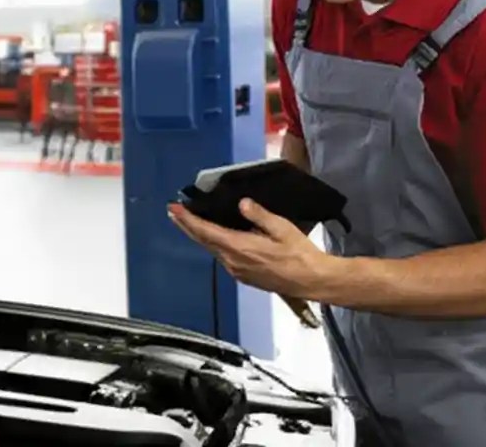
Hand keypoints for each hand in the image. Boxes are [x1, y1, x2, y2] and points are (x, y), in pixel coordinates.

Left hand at [167, 199, 334, 300]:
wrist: (311, 280)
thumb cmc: (300, 253)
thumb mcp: (281, 228)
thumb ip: (259, 215)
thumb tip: (242, 204)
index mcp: (240, 248)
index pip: (206, 231)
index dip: (188, 220)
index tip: (174, 209)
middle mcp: (233, 262)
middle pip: (204, 242)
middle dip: (187, 226)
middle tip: (173, 212)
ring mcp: (238, 271)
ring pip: (212, 250)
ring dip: (199, 235)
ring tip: (190, 222)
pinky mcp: (244, 276)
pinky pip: (222, 257)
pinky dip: (212, 244)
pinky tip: (214, 237)